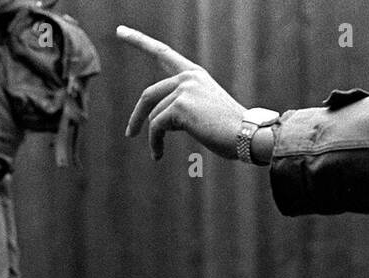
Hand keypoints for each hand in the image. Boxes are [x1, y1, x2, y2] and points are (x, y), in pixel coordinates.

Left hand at [117, 25, 248, 160]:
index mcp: (194, 74)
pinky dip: (154, 142)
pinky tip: (158, 154)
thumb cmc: (229, 131)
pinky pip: (156, 126)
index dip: (139, 41)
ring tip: (158, 152)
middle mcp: (188, 77)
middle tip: (129, 134)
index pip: (162, 53)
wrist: (247, 136)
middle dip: (137, 116)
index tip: (120, 31)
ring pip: (153, 115)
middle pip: (149, 95)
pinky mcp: (180, 106)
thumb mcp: (204, 110)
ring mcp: (184, 89)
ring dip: (153, 137)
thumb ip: (181, 105)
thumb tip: (156, 119)